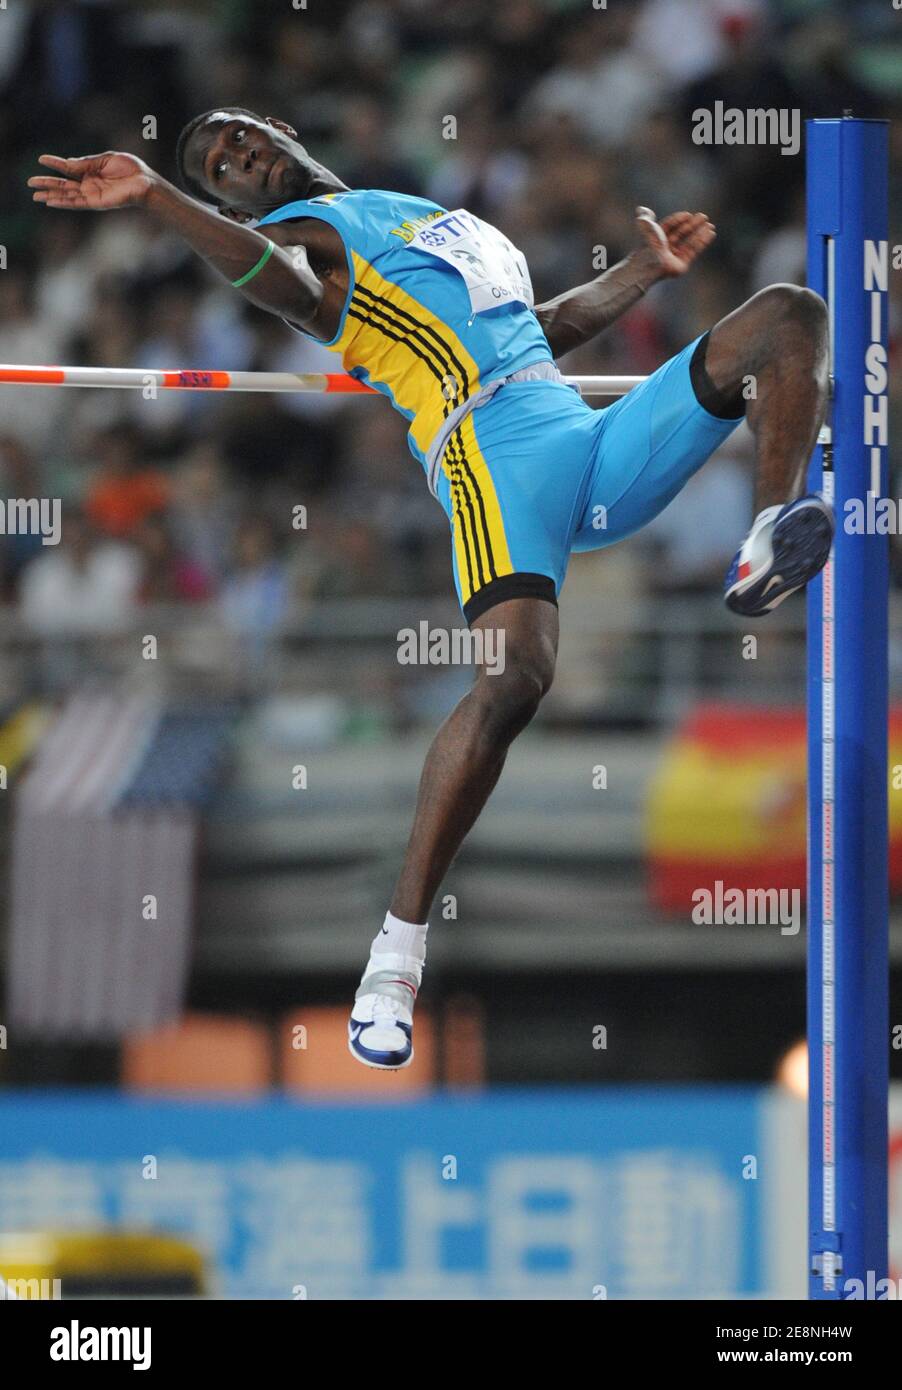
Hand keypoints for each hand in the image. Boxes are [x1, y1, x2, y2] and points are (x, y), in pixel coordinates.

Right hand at [28, 152, 156, 210]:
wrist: (145, 182)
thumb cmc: (130, 169)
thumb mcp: (105, 159)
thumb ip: (86, 162)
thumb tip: (67, 163)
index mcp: (91, 171)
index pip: (68, 168)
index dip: (55, 163)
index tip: (41, 159)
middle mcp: (89, 184)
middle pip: (63, 185)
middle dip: (46, 183)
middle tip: (29, 182)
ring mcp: (92, 195)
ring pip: (66, 195)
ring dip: (50, 195)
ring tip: (34, 194)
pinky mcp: (96, 203)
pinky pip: (76, 203)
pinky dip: (63, 203)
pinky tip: (51, 202)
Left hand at [633, 206, 715, 278]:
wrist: (650, 263)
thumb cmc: (648, 244)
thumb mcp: (646, 225)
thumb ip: (645, 217)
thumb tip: (641, 209)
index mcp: (655, 239)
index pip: (670, 226)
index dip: (679, 219)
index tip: (688, 214)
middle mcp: (665, 248)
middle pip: (681, 234)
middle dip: (692, 225)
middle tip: (703, 216)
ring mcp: (674, 257)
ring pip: (689, 242)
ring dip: (700, 233)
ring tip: (710, 225)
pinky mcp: (682, 265)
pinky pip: (694, 251)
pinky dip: (703, 241)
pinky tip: (710, 233)